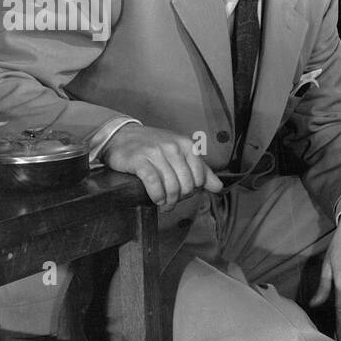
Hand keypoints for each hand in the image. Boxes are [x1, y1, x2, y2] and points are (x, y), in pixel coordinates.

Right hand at [101, 124, 223, 207]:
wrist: (122, 136)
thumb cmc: (153, 146)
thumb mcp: (180, 154)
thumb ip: (201, 170)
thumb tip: (218, 187)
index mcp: (186, 145)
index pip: (200, 178)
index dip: (193, 190)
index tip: (184, 194)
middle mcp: (173, 147)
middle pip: (186, 185)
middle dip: (180, 198)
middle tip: (172, 201)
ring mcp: (155, 153)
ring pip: (171, 186)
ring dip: (168, 201)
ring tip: (163, 204)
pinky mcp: (139, 160)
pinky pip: (153, 183)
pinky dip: (156, 196)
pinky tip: (156, 199)